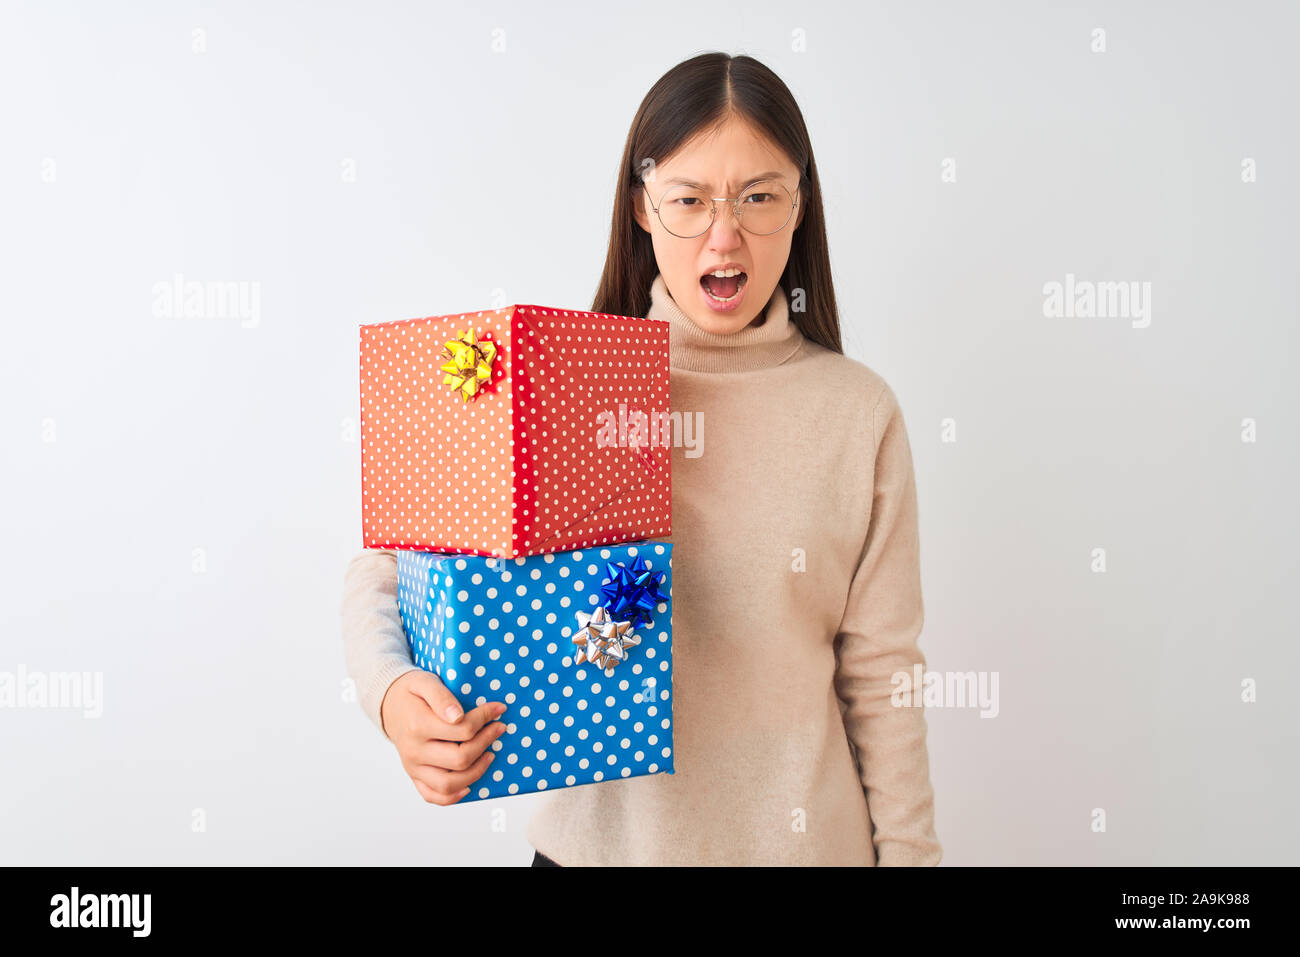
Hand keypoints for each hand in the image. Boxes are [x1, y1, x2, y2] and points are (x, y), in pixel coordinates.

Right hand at [380, 669, 507, 805]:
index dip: (485, 719)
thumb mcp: (424, 682)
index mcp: (418, 725)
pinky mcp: (414, 776)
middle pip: (460, 759)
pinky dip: (453, 796)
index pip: (462, 730)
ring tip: (490, 754)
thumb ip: (441, 697)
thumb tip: (458, 716)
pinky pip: (432, 796)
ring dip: (477, 772)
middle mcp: (414, 751)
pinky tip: (469, 785)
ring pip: (449, 784)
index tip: (498, 709)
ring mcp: (413, 767)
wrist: (389, 704)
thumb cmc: (411, 692)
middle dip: (486, 742)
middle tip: (499, 728)